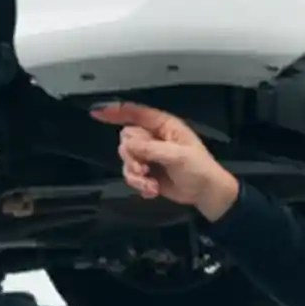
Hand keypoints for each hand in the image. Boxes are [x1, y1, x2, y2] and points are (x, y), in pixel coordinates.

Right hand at [89, 101, 240, 221]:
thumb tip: (126, 144)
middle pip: (126, 139)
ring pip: (127, 159)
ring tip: (150, 184)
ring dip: (136, 174)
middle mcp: (154, 138)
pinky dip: (140, 184)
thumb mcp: (177, 155)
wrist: (207, 194)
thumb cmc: (200, 169)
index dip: (116, 111)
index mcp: (164, 126)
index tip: (98, 112)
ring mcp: (150, 155)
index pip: (136, 113)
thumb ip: (150, 148)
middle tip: (144, 169)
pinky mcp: (149, 172)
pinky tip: (153, 190)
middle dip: (132, 157)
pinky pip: (132, 175)